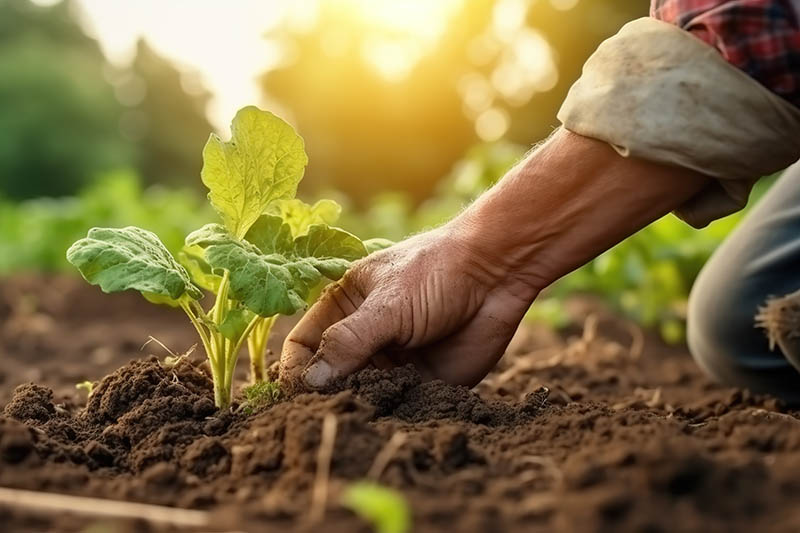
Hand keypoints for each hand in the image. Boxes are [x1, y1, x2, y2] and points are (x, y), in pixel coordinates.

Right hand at [280, 128, 707, 391]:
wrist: (497, 274)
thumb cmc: (436, 272)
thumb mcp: (387, 304)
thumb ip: (349, 341)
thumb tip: (310, 382)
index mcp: (343, 308)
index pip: (302, 346)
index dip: (294, 370)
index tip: (296, 395)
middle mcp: (363, 337)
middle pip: (330, 377)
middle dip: (328, 397)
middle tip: (329, 415)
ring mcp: (391, 361)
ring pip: (362, 396)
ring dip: (361, 409)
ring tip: (363, 418)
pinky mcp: (422, 382)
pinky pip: (398, 407)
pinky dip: (393, 416)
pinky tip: (393, 418)